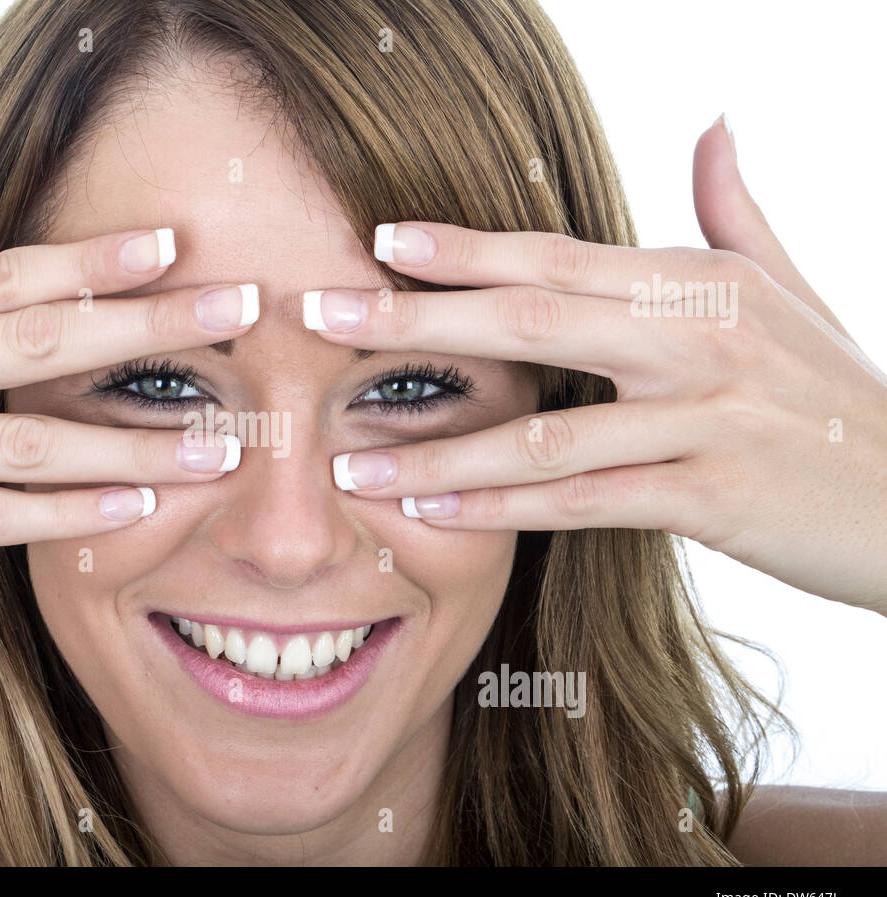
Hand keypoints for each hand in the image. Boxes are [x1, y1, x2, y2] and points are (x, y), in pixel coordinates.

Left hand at [306, 116, 886, 615]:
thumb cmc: (834, 390)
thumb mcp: (789, 285)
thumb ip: (733, 210)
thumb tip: (713, 124)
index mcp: (699, 281)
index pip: (558, 255)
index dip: (464, 247)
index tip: (378, 240)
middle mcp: (699, 338)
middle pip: (531, 319)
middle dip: (415, 319)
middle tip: (320, 316)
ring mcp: (707, 418)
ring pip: (544, 431)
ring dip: (437, 448)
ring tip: (350, 460)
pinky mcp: (714, 496)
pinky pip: (585, 501)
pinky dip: (504, 509)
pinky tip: (435, 514)